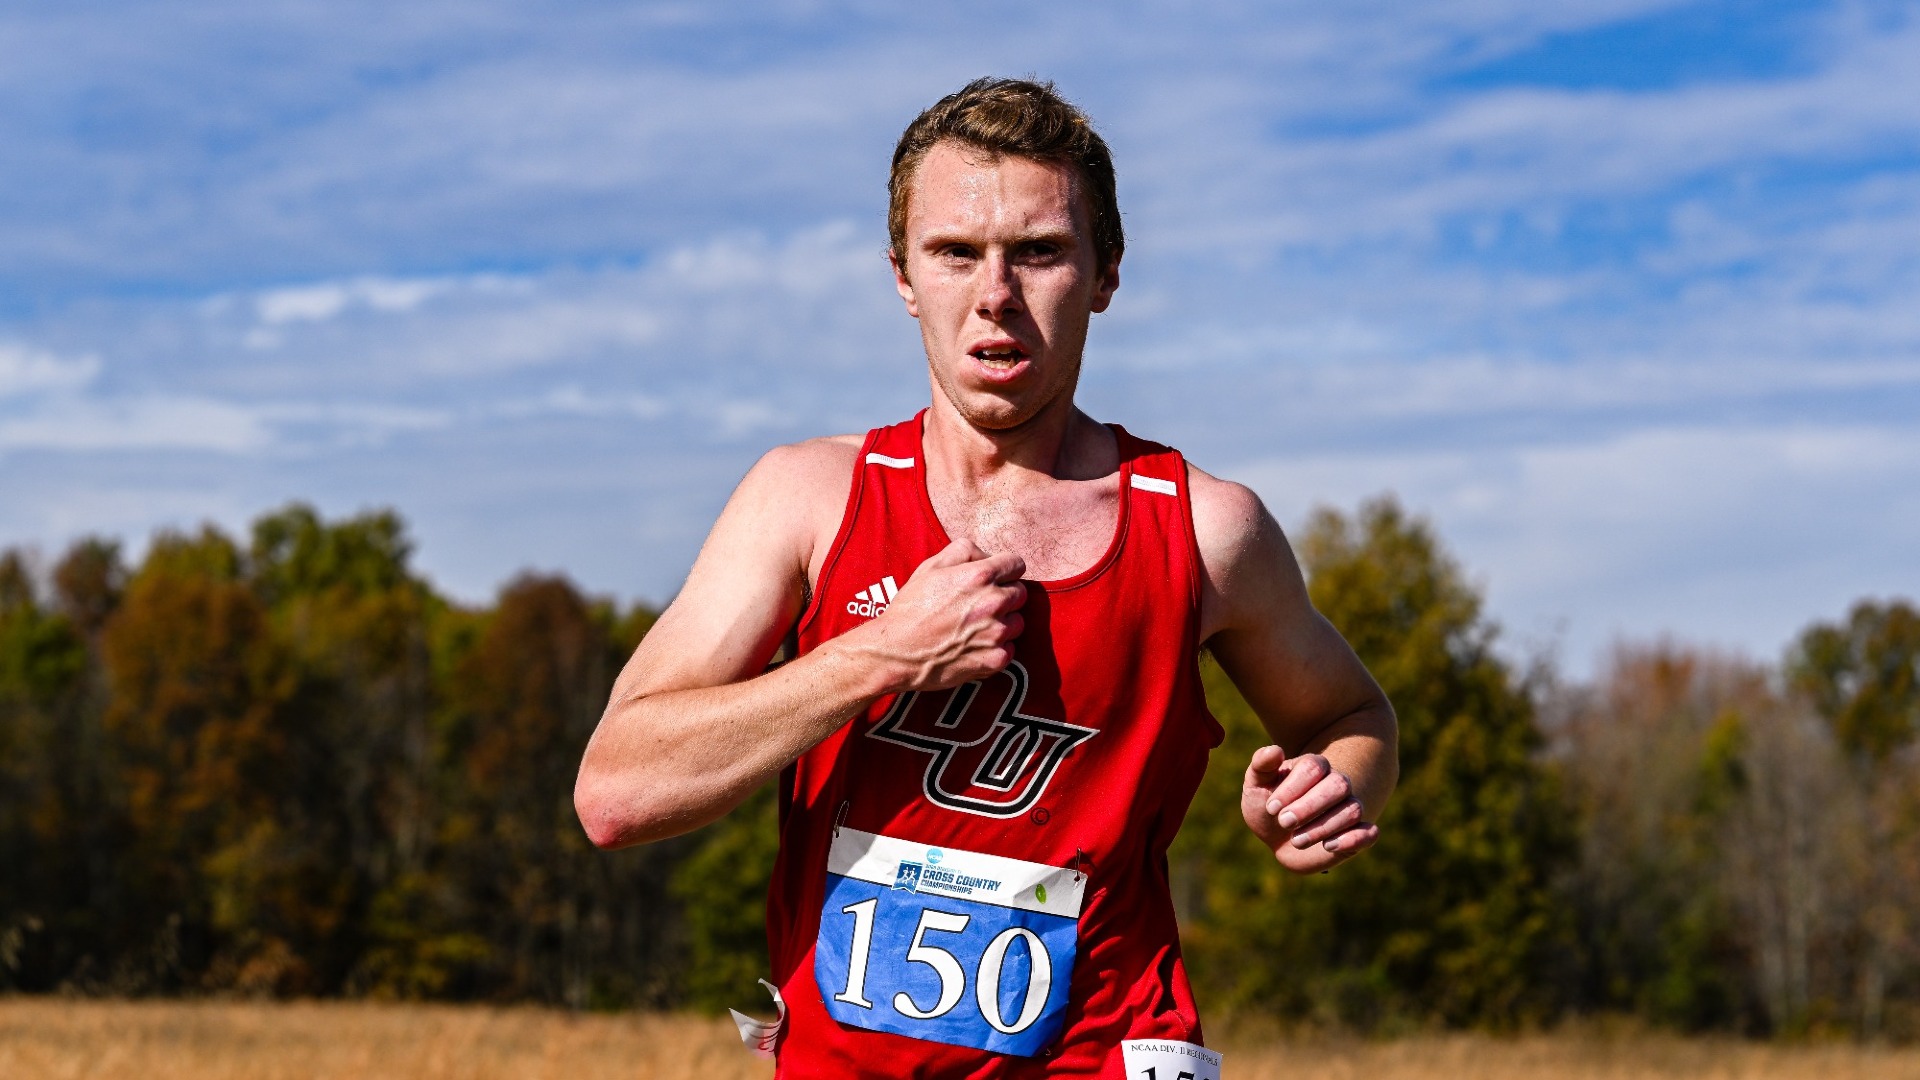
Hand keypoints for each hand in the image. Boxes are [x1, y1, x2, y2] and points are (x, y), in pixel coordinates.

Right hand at [852, 539, 1025, 692]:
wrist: (896, 652)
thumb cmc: (910, 609)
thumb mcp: (931, 567)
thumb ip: (964, 550)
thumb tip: (986, 556)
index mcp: (980, 576)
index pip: (1017, 564)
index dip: (1005, 570)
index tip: (996, 578)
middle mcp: (993, 602)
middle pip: (1020, 593)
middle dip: (1005, 595)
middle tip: (980, 605)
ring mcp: (996, 633)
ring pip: (1018, 622)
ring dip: (1003, 622)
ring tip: (976, 627)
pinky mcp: (995, 659)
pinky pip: (1010, 648)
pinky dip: (997, 648)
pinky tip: (975, 645)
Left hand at [1241, 744, 1378, 873]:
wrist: (1277, 840)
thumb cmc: (1268, 808)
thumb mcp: (1256, 786)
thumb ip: (1261, 765)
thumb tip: (1275, 750)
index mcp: (1313, 767)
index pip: (1314, 767)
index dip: (1293, 787)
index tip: (1271, 807)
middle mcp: (1337, 784)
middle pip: (1338, 785)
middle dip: (1309, 806)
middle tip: (1284, 822)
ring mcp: (1348, 809)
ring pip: (1352, 809)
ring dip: (1323, 827)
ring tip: (1296, 840)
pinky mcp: (1356, 836)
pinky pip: (1370, 833)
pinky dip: (1354, 839)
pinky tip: (1328, 847)